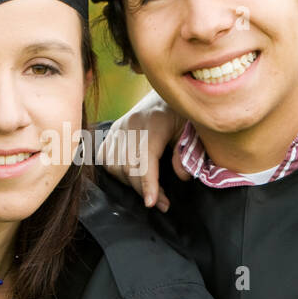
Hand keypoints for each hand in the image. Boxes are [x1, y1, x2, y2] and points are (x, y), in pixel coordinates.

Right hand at [98, 90, 188, 211]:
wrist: (164, 95)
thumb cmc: (180, 115)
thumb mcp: (192, 131)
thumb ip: (186, 153)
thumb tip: (180, 176)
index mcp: (155, 122)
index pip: (145, 159)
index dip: (148, 184)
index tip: (153, 204)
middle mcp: (131, 124)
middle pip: (129, 167)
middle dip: (144, 190)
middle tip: (161, 203)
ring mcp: (118, 127)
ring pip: (115, 166)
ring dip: (130, 183)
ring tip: (148, 188)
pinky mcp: (111, 132)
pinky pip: (105, 159)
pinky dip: (116, 173)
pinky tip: (131, 176)